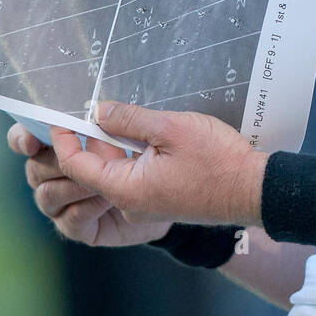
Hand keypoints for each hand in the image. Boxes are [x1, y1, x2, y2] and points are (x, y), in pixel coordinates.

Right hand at [7, 123, 172, 246]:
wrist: (165, 198)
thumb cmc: (146, 158)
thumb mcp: (138, 133)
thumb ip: (118, 121)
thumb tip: (99, 112)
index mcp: (59, 146)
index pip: (24, 139)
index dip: (21, 138)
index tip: (31, 141)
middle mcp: (52, 175)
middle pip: (34, 168)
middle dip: (57, 162)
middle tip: (85, 156)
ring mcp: (62, 204)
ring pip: (47, 195)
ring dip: (73, 185)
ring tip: (104, 181)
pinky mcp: (78, 227)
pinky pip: (69, 220)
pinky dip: (85, 208)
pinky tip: (106, 201)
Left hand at [47, 101, 265, 227]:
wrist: (254, 190)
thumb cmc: (218, 160)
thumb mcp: (170, 128)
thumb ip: (129, 120)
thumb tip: (98, 111)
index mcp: (126, 188)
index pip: (77, 165)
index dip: (64, 140)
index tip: (61, 117)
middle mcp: (130, 203)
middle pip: (93, 170)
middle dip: (89, 140)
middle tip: (92, 109)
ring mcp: (145, 206)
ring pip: (114, 172)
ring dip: (113, 146)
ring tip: (120, 118)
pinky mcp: (160, 201)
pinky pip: (133, 179)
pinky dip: (130, 157)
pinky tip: (144, 137)